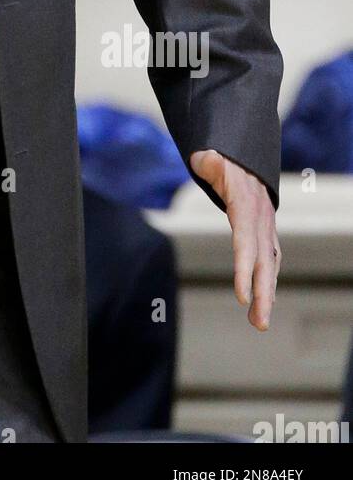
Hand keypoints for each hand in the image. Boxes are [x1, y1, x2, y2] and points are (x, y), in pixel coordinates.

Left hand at [189, 148, 280, 329]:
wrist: (244, 158)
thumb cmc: (223, 160)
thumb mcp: (213, 157)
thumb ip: (210, 161)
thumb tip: (210, 159)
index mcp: (246, 205)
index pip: (246, 241)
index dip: (245, 269)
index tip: (242, 296)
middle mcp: (261, 219)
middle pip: (263, 261)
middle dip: (263, 293)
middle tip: (258, 323)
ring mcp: (265, 227)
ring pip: (269, 265)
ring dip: (267, 295)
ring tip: (259, 323)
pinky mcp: (264, 233)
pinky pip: (269, 260)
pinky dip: (268, 282)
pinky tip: (264, 303)